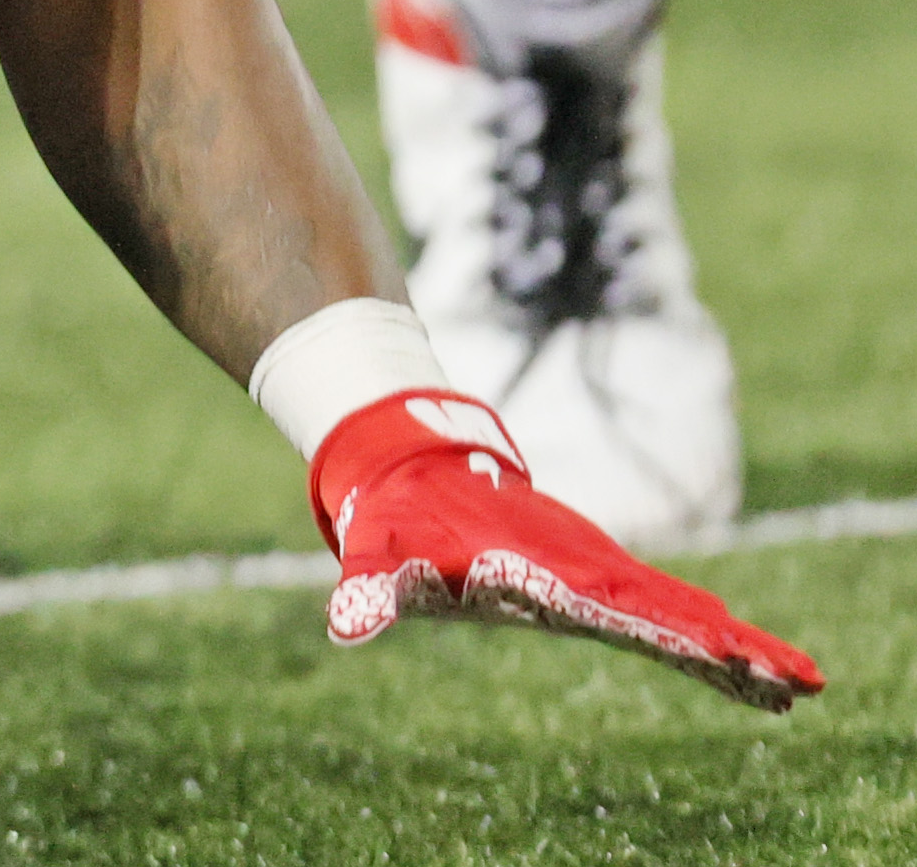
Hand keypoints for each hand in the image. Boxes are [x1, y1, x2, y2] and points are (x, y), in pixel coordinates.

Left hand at [312, 391, 822, 711]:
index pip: (614, 607)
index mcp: (541, 571)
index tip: (722, 649)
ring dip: (735, 651)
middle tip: (800, 681)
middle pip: (668, 613)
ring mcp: (594, 576)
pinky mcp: (596, 583)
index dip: (665, 628)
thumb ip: (372, 588)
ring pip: (676, 615)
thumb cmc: (396, 517)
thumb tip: (348, 623)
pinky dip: (707, 644)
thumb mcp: (379, 554)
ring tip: (799, 686)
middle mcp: (580, 572)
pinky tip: (749, 677)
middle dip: (732, 647)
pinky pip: (662, 617)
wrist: (409, 461)